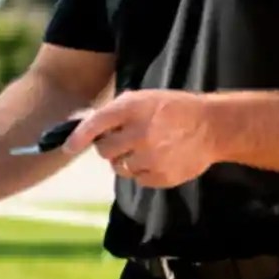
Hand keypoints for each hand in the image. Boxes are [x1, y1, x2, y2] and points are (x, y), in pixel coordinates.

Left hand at [61, 89, 221, 188]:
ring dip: (125, 160)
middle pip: (104, 150)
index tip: (66, 147)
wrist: (212, 126)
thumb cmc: (174, 108)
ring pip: (119, 167)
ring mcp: (151, 157)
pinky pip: (137, 179)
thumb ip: (117, 111)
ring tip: (144, 148)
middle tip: (123, 140)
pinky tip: (157, 158)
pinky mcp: (161, 176)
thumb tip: (87, 126)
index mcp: (133, 108)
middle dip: (108, 146)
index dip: (78, 137)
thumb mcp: (145, 98)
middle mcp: (140, 133)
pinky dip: (142, 171)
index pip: (96, 124)